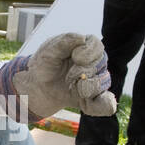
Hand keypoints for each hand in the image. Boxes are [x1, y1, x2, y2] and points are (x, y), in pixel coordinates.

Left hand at [0, 33, 115, 122]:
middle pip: (100, 64)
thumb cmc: (44, 66)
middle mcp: (95, 62)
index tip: (75, 57)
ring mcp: (97, 80)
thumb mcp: (48, 52)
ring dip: (85, 88)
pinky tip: (85, 104)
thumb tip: (81, 38)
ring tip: (71, 88)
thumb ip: (63, 43)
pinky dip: (99, 106)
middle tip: (67, 78)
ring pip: (102, 83)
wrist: (39, 87)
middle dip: (82, 72)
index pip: (97, 45)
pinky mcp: (94, 99)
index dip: (89, 52)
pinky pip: (105, 105)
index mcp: (85, 46)